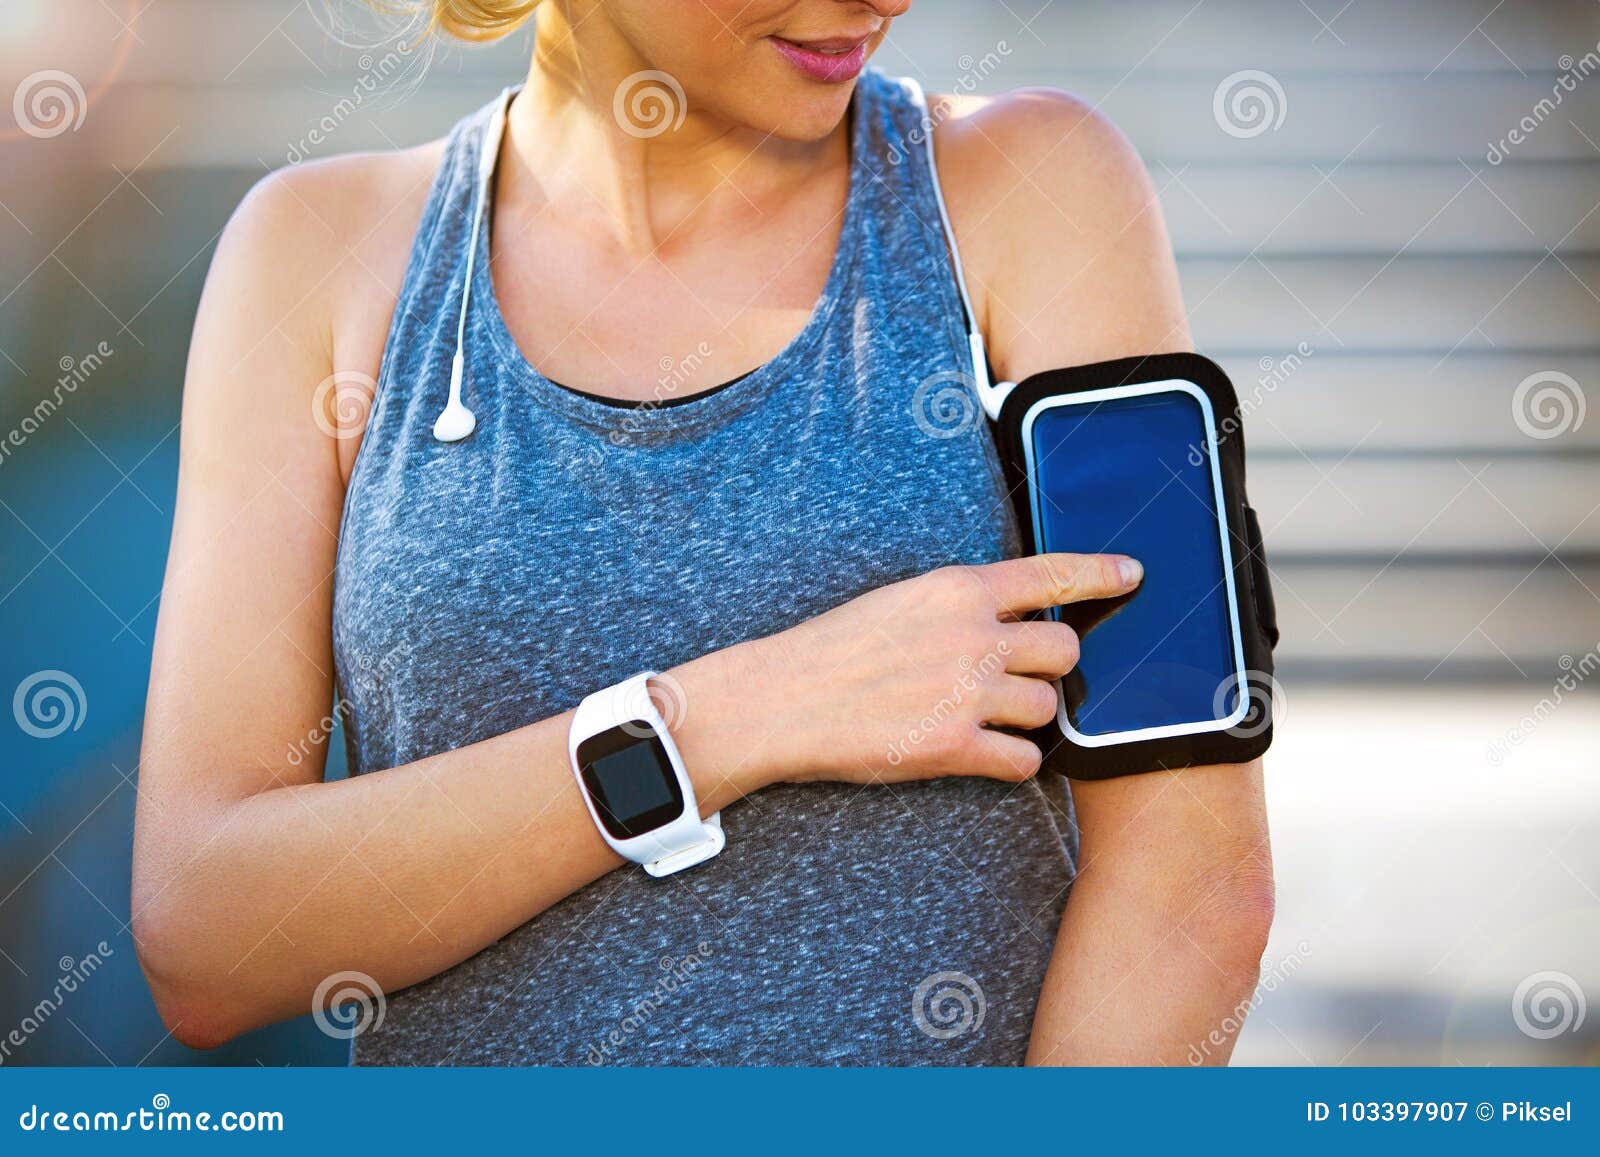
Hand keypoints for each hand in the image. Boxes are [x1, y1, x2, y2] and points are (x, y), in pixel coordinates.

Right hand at [749, 553, 1142, 785]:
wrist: (784, 699)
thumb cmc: (833, 650)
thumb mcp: (902, 601)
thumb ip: (960, 606)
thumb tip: (1010, 620)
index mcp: (957, 590)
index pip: (1052, 574)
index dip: (1101, 574)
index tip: (1132, 574)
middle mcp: (972, 636)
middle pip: (1064, 650)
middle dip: (1050, 667)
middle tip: (1017, 677)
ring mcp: (966, 692)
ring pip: (1048, 708)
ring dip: (1028, 717)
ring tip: (986, 717)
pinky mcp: (954, 747)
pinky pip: (1023, 761)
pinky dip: (1012, 762)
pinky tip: (984, 754)